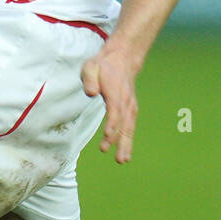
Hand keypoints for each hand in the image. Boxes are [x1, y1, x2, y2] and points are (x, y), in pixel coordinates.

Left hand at [80, 43, 140, 163]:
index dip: (112, 124)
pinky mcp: (131, 108)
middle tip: (119, 159)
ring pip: (129, 128)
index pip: (115, 111)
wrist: (122, 59)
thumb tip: (91, 93)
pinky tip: (125, 151)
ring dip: (126, 144)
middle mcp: (126, 101)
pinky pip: (130, 126)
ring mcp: (130, 105)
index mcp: (116, 92)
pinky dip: (128, 138)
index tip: (107, 136)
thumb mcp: (91, 67)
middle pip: (125, 124)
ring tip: (122, 160)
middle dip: (122, 142)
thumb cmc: (103, 65)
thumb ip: (90, 80)